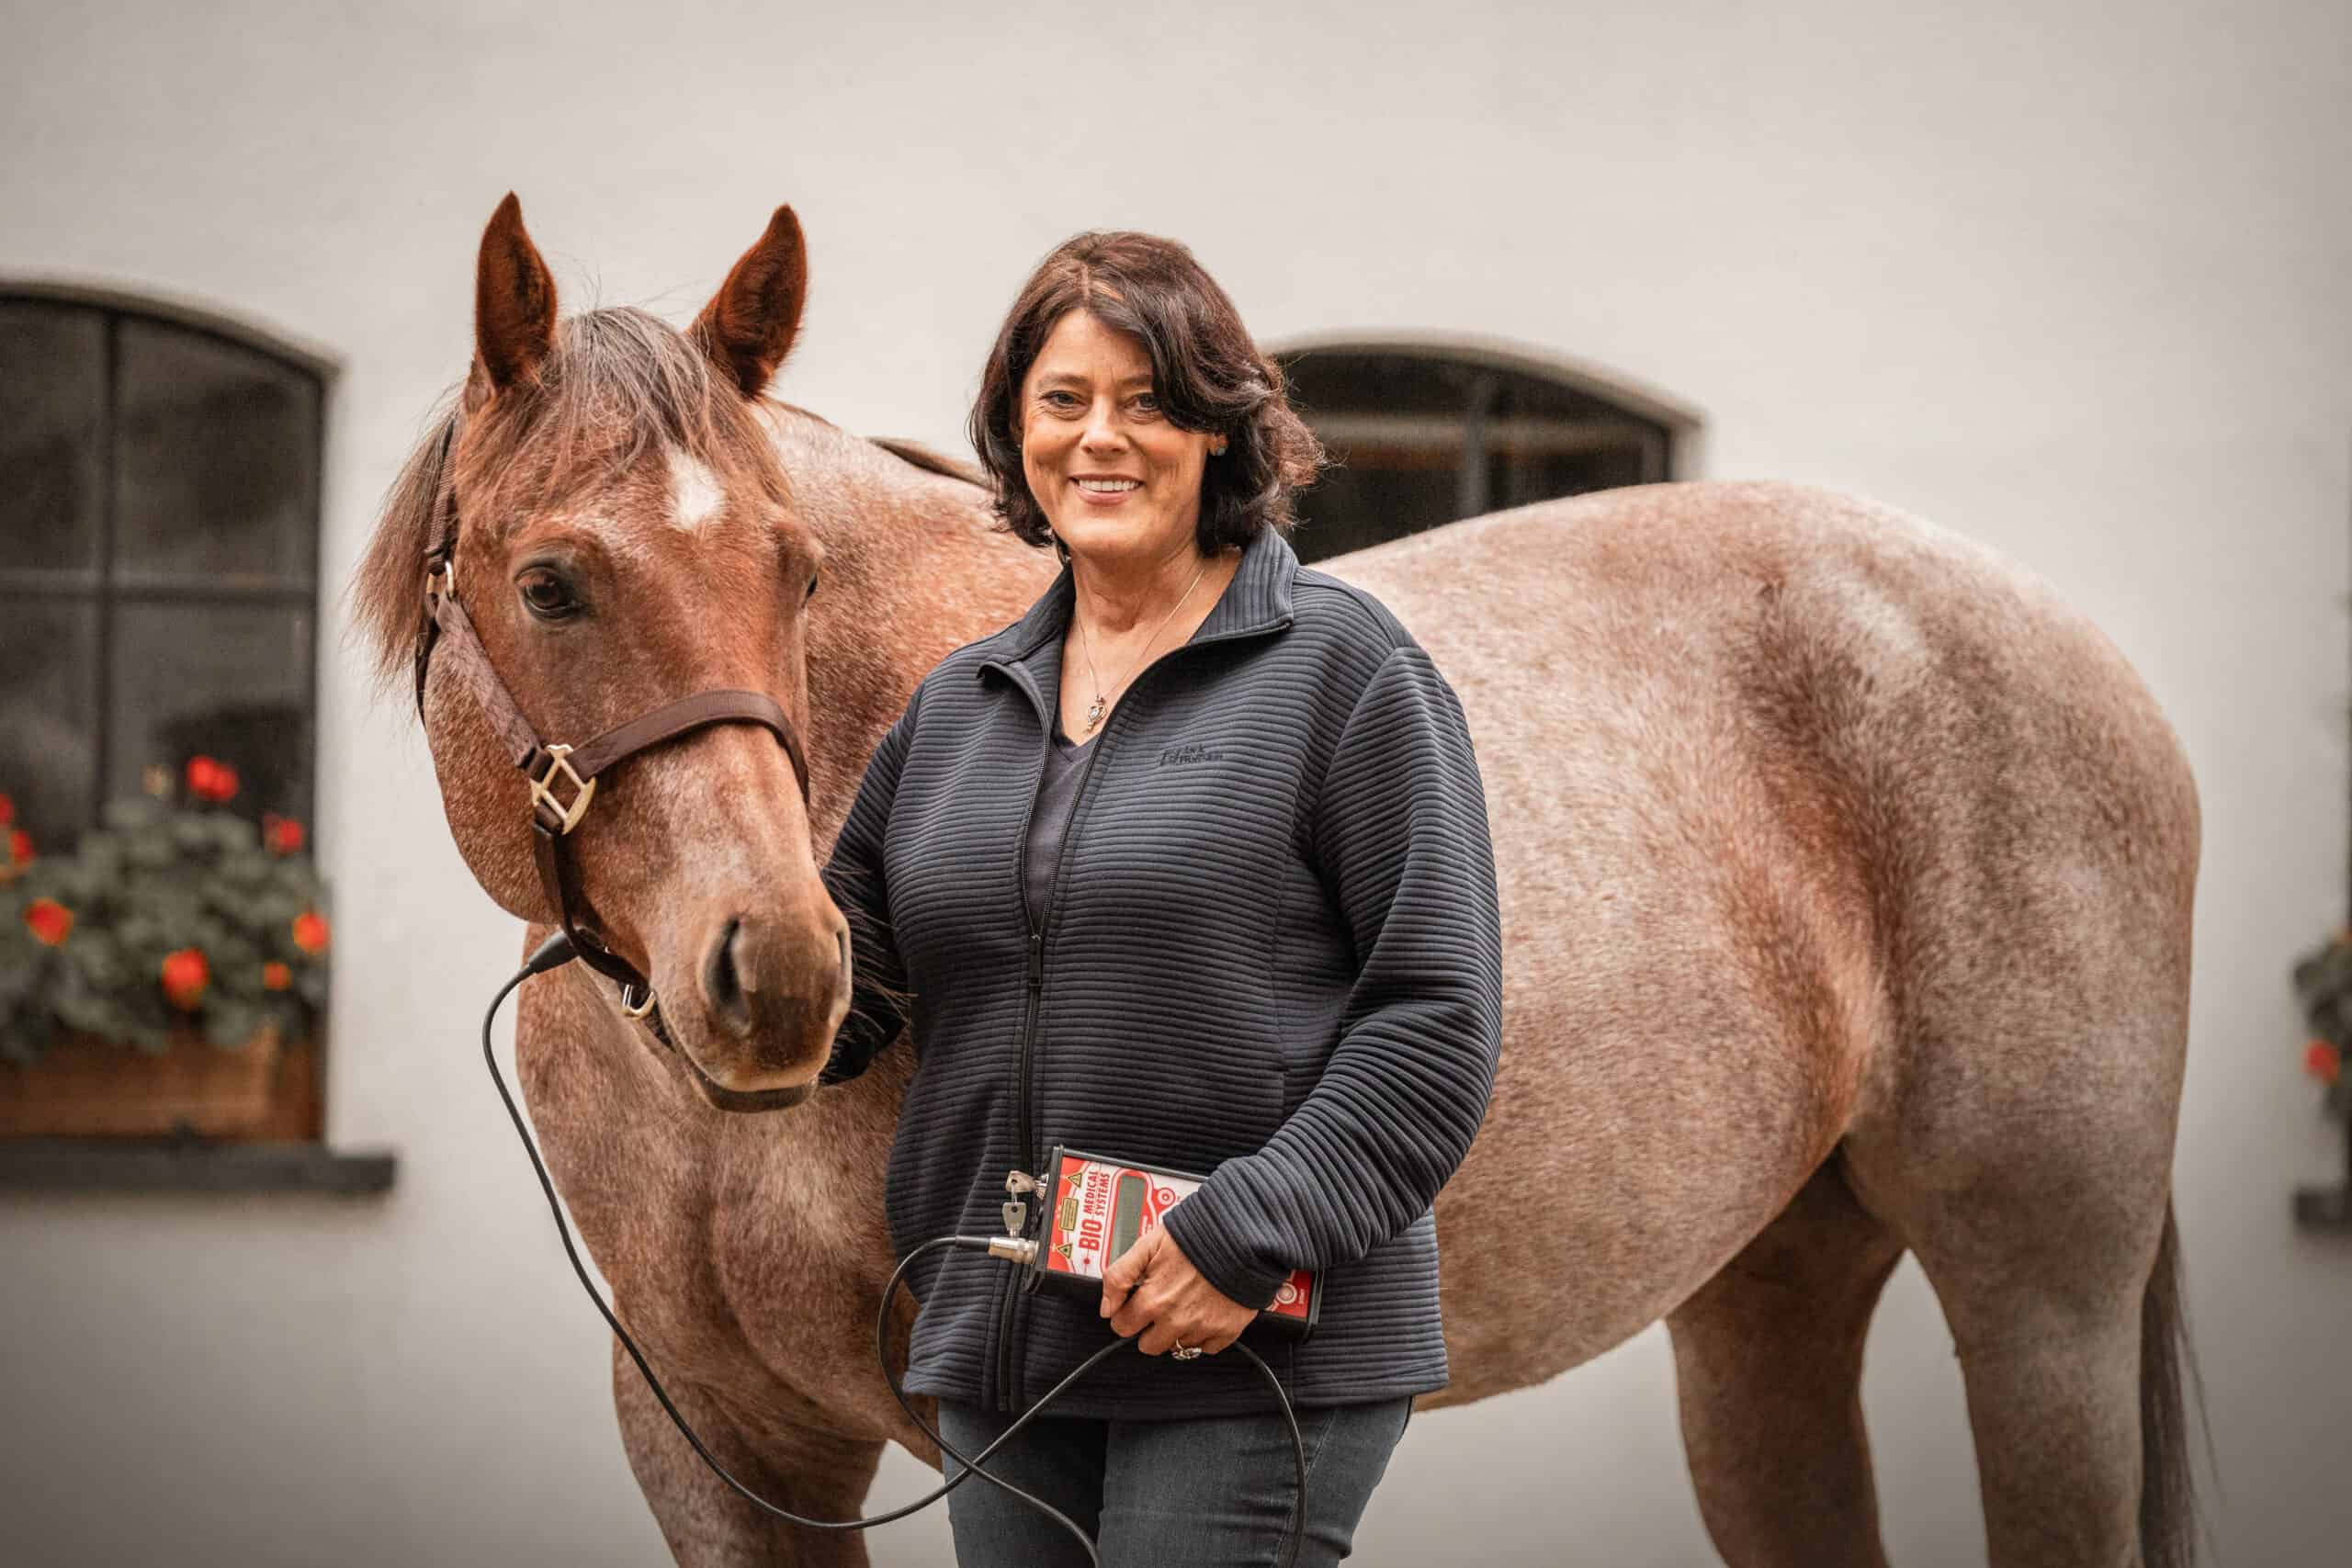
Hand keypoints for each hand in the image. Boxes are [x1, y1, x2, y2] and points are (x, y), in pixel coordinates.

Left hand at [1098, 1224, 1257, 1355]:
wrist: (1243, 1236)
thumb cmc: (1197, 1236)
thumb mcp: (1148, 1244)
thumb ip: (1119, 1276)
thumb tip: (1106, 1308)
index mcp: (1153, 1300)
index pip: (1123, 1327)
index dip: (1126, 1313)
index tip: (1135, 1304)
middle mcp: (1176, 1321)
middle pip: (1148, 1346)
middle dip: (1150, 1328)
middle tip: (1161, 1305)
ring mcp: (1202, 1329)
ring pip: (1177, 1347)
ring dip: (1177, 1330)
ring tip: (1187, 1303)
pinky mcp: (1226, 1332)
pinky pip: (1206, 1347)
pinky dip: (1204, 1333)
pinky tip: (1206, 1310)